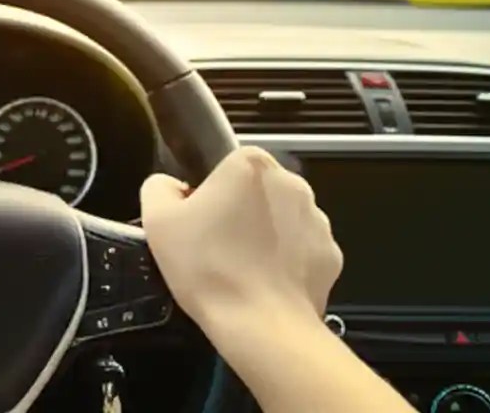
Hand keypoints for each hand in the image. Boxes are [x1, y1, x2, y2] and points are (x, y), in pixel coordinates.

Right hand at [140, 147, 342, 340]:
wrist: (260, 326)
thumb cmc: (208, 268)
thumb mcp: (158, 221)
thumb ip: (159, 187)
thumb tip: (173, 187)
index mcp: (252, 164)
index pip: (225, 166)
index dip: (208, 193)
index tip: (198, 224)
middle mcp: (292, 183)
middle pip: (256, 191)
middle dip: (239, 212)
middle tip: (215, 249)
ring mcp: (318, 219)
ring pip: (281, 220)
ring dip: (264, 236)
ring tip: (240, 271)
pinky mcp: (331, 254)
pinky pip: (301, 250)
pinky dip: (286, 262)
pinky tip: (265, 284)